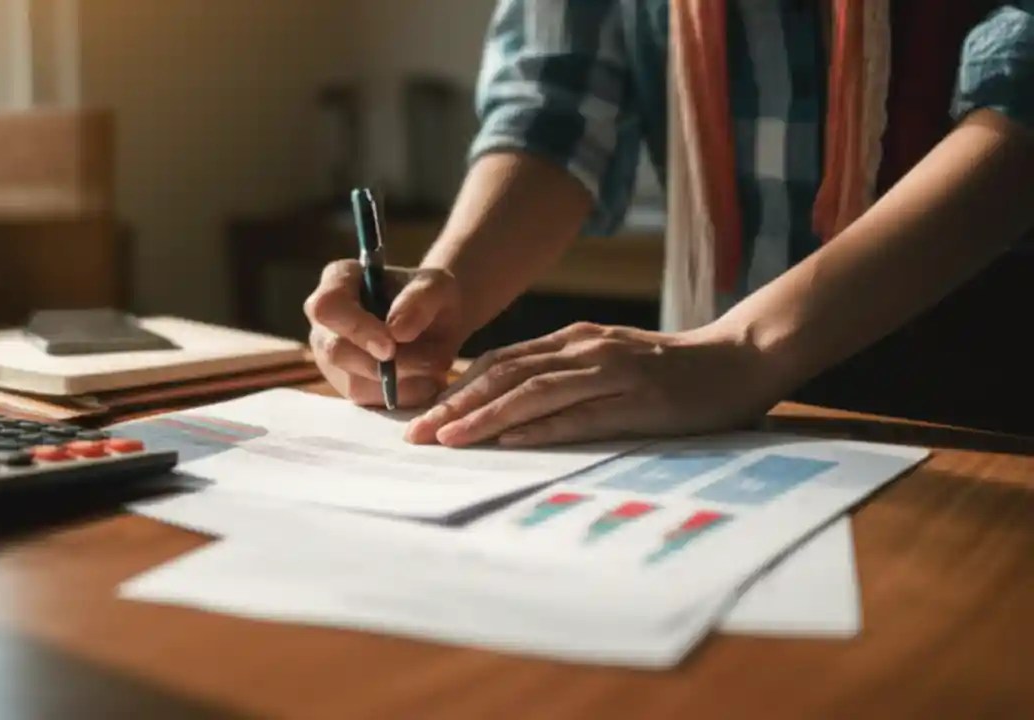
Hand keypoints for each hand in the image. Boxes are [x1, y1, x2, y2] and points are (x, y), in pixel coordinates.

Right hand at [304, 261, 465, 407]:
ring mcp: (332, 356)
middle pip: (333, 350)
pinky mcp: (347, 383)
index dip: (355, 329)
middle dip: (378, 364)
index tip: (390, 346)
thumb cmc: (431, 296)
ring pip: (352, 382)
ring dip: (398, 382)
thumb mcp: (438, 287)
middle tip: (423, 364)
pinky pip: (368, 401)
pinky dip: (402, 396)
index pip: (328, 306)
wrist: (438, 322)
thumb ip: (420, 300)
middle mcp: (326, 321)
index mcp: (338, 281)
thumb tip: (397, 332)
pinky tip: (426, 382)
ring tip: (433, 369)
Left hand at [404, 322, 777, 446]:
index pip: (501, 362)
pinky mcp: (637, 399)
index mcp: (575, 341)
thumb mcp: (609, 363)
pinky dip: (541, 427)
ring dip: (485, 416)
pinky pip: (581, 414)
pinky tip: (509, 440)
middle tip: (414, 432)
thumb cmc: (670, 371)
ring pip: (534, 391)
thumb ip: (565, 377)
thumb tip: (510, 409)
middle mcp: (585, 350)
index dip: (456, 387)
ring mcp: (611, 371)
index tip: (421, 415)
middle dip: (454, 404)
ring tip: (447, 438)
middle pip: (505, 375)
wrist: (739, 360)